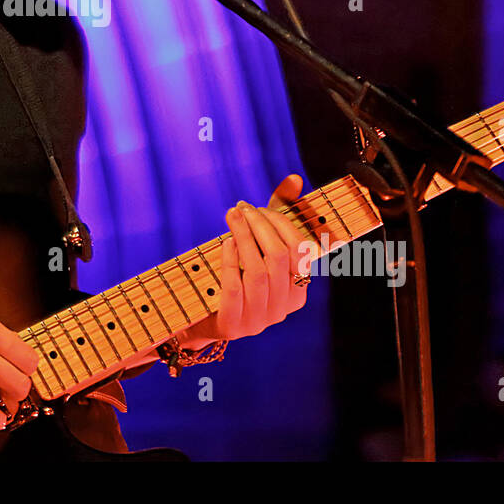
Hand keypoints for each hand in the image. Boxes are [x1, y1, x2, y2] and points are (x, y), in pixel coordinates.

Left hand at [174, 174, 313, 349]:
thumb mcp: (258, 249)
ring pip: (258, 271)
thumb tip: (294, 178)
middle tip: (241, 207)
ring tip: (231, 216)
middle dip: (259, 226)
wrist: (205, 319)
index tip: (256, 207)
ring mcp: (260, 320)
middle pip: (278, 257)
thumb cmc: (238, 277)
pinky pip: (235, 287)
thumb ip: (277, 217)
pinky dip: (231, 260)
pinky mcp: (235, 325)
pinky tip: (225, 242)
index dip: (279, 224)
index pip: (299, 251)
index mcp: (297, 292)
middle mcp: (283, 309)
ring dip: (243, 237)